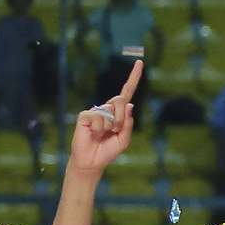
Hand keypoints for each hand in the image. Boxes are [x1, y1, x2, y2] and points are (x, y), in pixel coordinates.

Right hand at [66, 64, 142, 180]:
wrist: (92, 161)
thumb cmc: (108, 150)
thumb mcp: (124, 139)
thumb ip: (128, 124)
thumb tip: (129, 104)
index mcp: (118, 113)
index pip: (127, 92)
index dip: (134, 78)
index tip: (140, 62)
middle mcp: (107, 108)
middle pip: (120, 100)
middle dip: (122, 118)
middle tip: (115, 131)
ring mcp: (95, 111)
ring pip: (110, 111)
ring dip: (111, 127)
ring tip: (103, 135)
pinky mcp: (84, 115)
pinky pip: (98, 117)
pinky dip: (99, 129)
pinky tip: (94, 134)